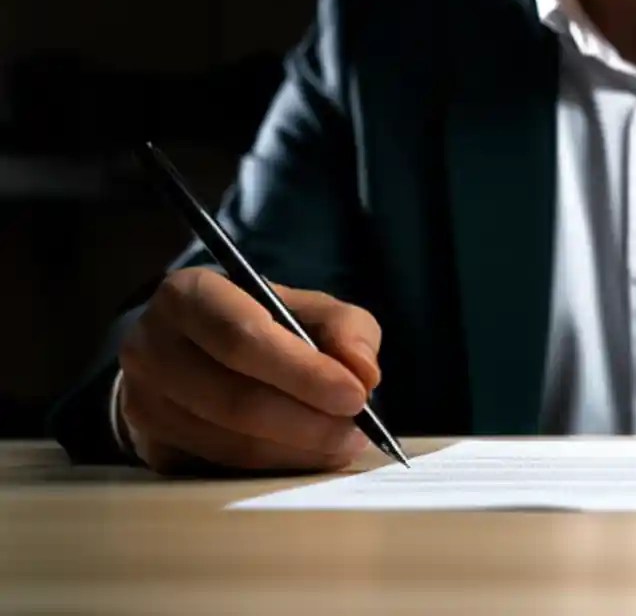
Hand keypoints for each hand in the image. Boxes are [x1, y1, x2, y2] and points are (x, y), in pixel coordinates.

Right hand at [118, 267, 380, 473]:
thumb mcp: (305, 308)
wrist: (189, 351)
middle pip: (234, 399)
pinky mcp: (151, 448)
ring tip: (340, 443)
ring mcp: (143, 402)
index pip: (242, 337)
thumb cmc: (258, 325)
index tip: (355, 395)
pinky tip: (306, 454)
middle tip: (356, 431)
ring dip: (297, 450)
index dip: (303, 372)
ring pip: (229, 443)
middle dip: (307, 422)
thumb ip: (346, 328)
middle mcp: (150, 346)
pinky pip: (221, 468)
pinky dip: (274, 468)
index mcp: (187, 295)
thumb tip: (364, 373)